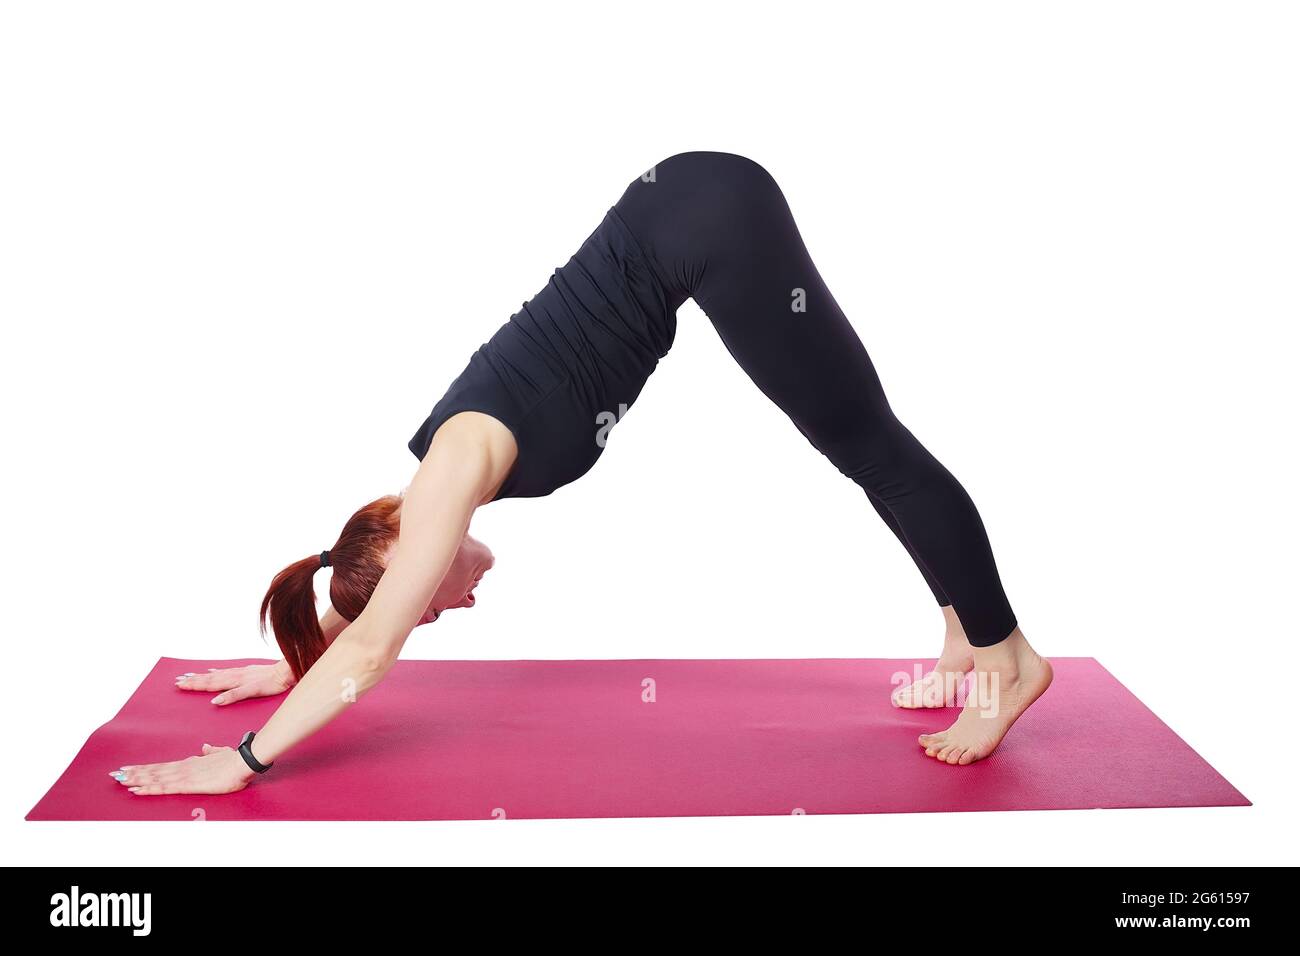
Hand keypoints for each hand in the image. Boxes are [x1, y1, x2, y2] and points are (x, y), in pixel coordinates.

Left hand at [111, 744, 255, 795]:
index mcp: (190, 763)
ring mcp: (183, 776)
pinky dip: (147, 788)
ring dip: (136, 780)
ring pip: (154, 778)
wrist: (242, 762)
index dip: (146, 768)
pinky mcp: (187, 784)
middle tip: (115, 774)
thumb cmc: (234, 760)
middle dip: (134, 773)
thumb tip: (205, 748)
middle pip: (154, 771)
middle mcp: (183, 768)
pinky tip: (136, 790)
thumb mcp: (220, 754)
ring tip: (120, 780)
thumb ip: (211, 752)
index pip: (163, 766)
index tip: (131, 768)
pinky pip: (163, 788)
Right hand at [175, 661, 294, 704]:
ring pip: (216, 675)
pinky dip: (216, 672)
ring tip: (188, 675)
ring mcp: (240, 673)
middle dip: (193, 681)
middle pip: (209, 679)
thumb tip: (214, 701)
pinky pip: (226, 671)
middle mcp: (235, 675)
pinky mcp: (247, 672)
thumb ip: (234, 696)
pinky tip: (211, 671)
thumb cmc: (272, 683)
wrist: (287, 671)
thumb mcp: (253, 691)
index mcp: (234, 681)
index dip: (195, 685)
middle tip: (177, 681)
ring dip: (201, 676)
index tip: (180, 685)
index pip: (210, 684)